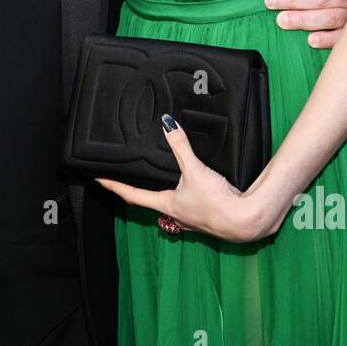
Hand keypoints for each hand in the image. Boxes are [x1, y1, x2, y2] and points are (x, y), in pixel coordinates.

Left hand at [95, 116, 274, 243]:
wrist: (246, 221)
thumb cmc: (217, 202)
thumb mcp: (195, 170)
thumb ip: (181, 147)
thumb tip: (168, 123)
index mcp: (166, 205)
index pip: (132, 196)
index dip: (114, 186)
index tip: (100, 180)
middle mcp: (175, 216)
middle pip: (150, 204)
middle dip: (139, 193)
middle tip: (127, 181)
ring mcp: (191, 220)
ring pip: (170, 208)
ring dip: (163, 197)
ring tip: (158, 184)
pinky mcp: (207, 219)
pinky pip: (189, 208)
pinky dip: (185, 199)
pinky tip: (193, 192)